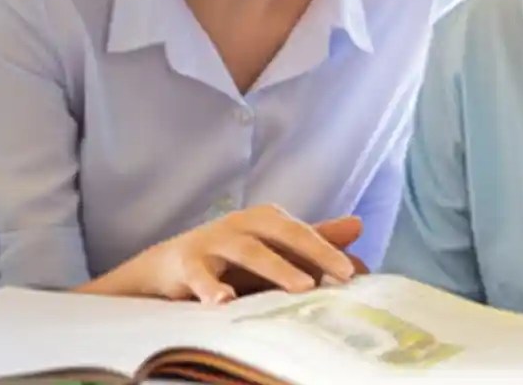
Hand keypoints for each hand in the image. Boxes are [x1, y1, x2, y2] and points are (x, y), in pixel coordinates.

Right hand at [78, 204, 365, 302]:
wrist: (164, 267)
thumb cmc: (227, 259)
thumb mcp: (271, 249)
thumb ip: (312, 242)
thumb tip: (359, 227)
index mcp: (266, 220)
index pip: (304, 233)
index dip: (330, 251)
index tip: (356, 274)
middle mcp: (242, 225)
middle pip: (283, 234)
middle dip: (315, 253)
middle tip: (342, 275)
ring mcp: (213, 241)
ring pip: (249, 252)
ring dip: (277, 268)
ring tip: (303, 287)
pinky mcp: (185, 262)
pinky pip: (200, 275)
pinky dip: (212, 287)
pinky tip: (225, 302)